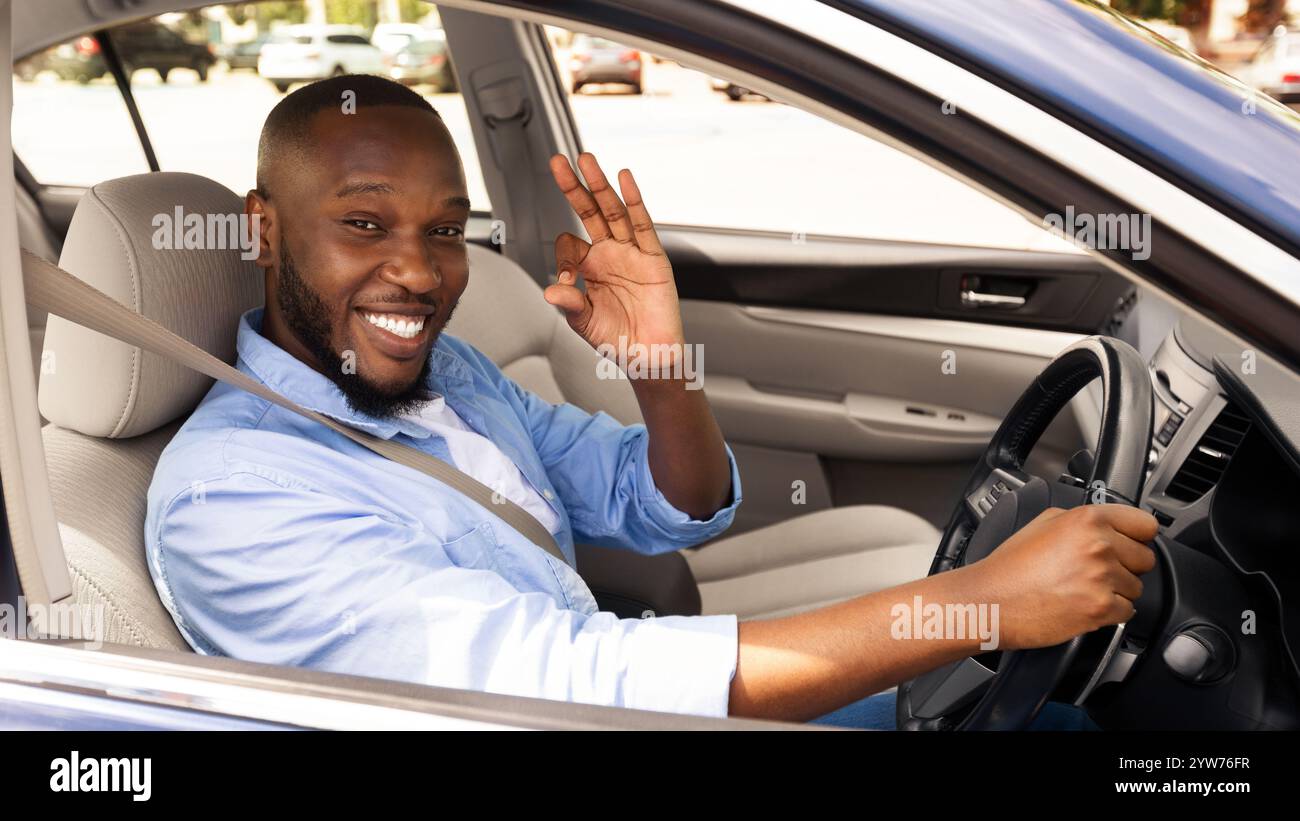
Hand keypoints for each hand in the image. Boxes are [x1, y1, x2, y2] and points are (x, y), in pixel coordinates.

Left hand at [544, 152, 685, 361]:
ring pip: (614, 212)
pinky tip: (624, 179)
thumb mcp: (584, 322)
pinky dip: (634, 201)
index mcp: (591, 268)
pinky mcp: (654, 259)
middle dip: (574, 187)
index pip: (570, 243)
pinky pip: (643, 225)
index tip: (566, 280)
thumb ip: (569, 303)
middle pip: (590, 212)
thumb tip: (551, 290)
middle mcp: (610, 255)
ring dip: (600, 185)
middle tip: (558, 162)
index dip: (563, 257)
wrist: (649, 357)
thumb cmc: (617, 340)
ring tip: (586, 160)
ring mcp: (632, 253)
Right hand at [967, 504, 1158, 649]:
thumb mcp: (1042, 523)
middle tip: (1098, 570)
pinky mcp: (1100, 609)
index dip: (1137, 536)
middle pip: (1145, 558)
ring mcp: (1101, 578)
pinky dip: (1110, 613)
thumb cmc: (1009, 567)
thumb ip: (1081, 519)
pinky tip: (1084, 604)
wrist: (990, 601)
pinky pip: (1127, 611)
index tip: (1131, 543)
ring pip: (1136, 587)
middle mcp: (1097, 546)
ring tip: (1083, 589)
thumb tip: (1106, 524)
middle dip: (1126, 566)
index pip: (1145, 524)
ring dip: (1116, 591)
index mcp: (1086, 520)